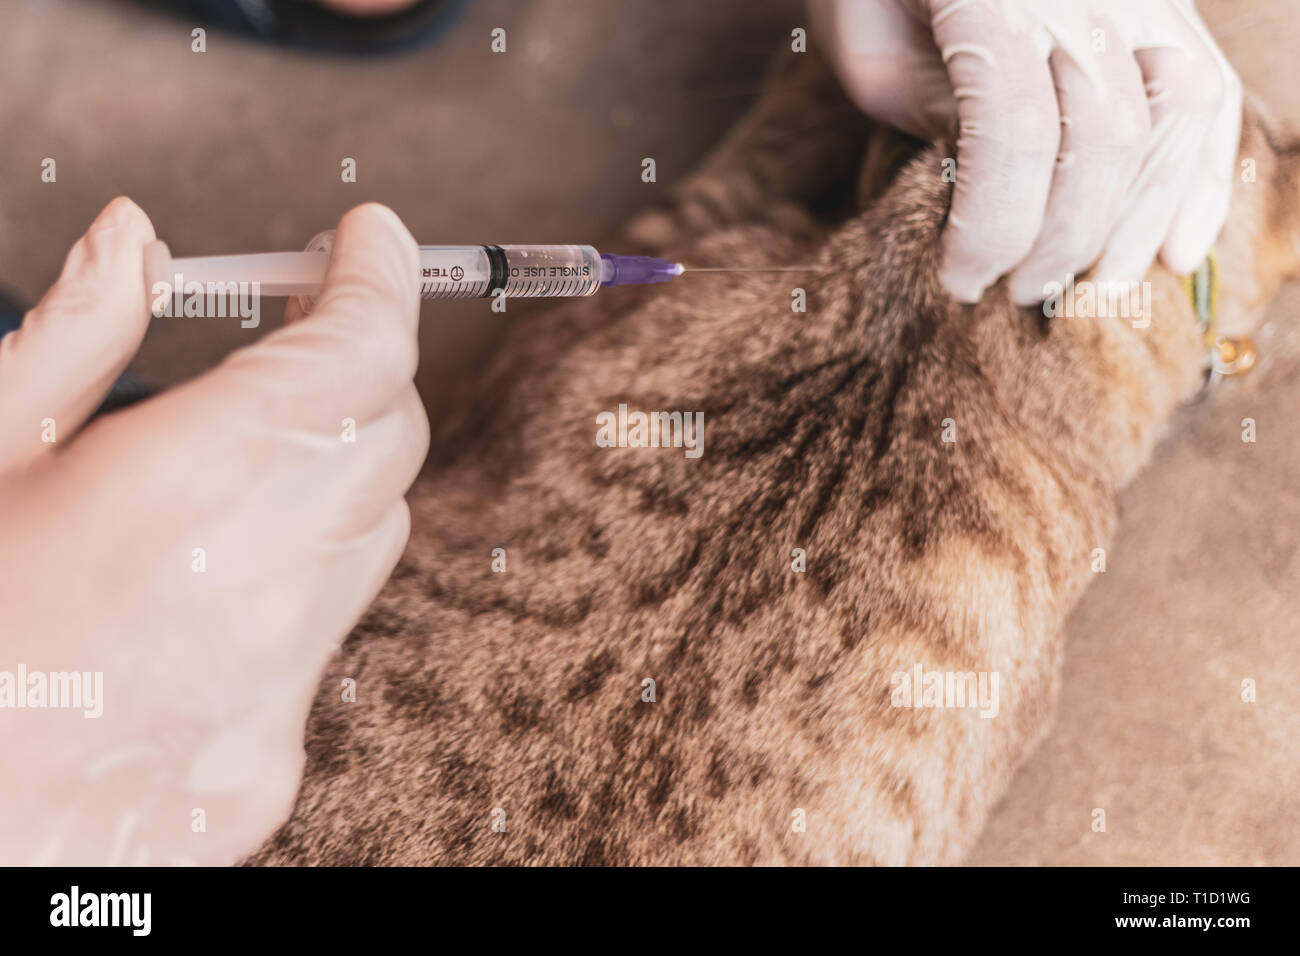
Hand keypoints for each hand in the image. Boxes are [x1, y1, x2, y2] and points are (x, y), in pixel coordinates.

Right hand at [0, 198, 428, 863]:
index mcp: (185, 496)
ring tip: (244, 450)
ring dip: (337, 470)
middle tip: (303, 322)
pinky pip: (326, 637)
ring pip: (373, 538)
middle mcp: (262, 596)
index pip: (360, 356)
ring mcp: (276, 692)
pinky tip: (206, 578)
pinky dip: (298, 578)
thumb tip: (133, 240)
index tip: (369, 238)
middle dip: (361, 367)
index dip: (379, 280)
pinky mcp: (270, 762)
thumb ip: (71, 340)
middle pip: (389, 440)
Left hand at [810, 0, 1242, 304]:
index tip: (962, 280)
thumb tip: (996, 209)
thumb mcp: (873, 55)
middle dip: (1065, 238)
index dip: (994, 227)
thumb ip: (934, 121)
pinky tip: (1176, 250)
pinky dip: (1202, 174)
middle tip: (1022, 292)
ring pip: (1179, 111)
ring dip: (1140, 218)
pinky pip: (1212, 85)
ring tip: (1093, 286)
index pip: (1018, 132)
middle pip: (1107, 133)